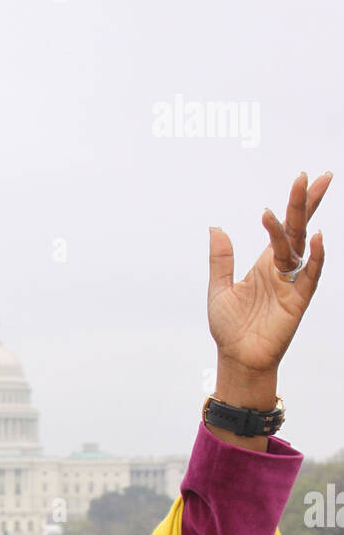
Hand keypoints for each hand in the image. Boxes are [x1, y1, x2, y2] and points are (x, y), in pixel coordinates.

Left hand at [208, 171, 330, 376]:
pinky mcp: (298, 300)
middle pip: (297, 229)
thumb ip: (221, 259)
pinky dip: (316, 257)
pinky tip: (317, 238)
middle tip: (313, 175)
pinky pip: (311, 275)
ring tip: (308, 191)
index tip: (299, 180)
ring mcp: (292, 283)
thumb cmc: (230, 329)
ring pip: (300, 244)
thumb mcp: (219, 288)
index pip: (283, 228)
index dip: (292, 205)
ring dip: (304, 219)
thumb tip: (216, 228)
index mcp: (265, 264)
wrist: (237, 359)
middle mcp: (281, 269)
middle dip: (305, 202)